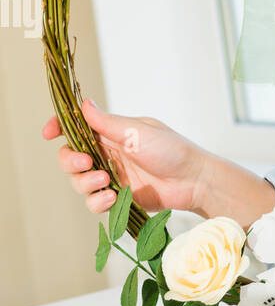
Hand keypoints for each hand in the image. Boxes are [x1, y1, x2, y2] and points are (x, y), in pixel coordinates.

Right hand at [42, 99, 210, 215]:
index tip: (48, 133)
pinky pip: (95, 202)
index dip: (59, 128)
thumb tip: (83, 103)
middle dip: (70, 162)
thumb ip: (107, 123)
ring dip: (85, 183)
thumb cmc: (172, 150)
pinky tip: (112, 197)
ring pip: (79, 182)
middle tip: (86, 164)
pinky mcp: (119, 197)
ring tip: (106, 181)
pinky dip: (97, 201)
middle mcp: (107, 154)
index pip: (76, 128)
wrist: (194, 180)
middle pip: (70, 158)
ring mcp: (112, 176)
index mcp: (110, 133)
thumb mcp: (137, 131)